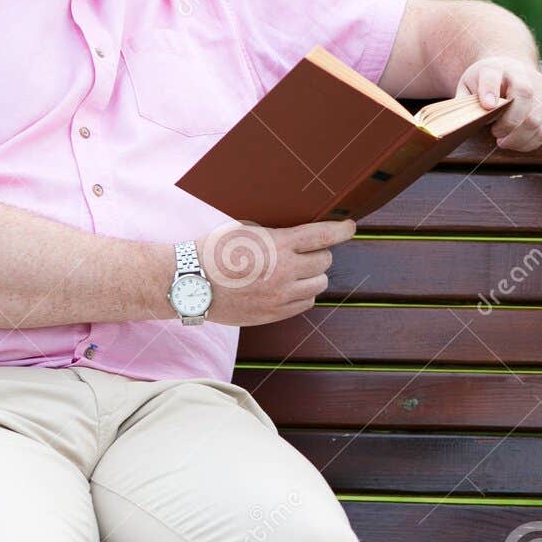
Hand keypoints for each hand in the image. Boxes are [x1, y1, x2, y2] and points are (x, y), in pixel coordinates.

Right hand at [194, 218, 355, 326]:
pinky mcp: (274, 314)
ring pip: (319, 284)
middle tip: (305, 251)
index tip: (350, 227)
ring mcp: (281, 295)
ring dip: (312, 275)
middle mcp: (285, 271)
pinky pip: (305, 303)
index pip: (322, 235)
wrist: (191, 282)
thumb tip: (302, 233)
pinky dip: (303, 294)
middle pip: (324, 261)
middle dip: (319, 253)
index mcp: (278, 244)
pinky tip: (288, 287)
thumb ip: (277, 233)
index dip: (341, 230)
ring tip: (295, 270)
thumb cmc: (215, 251)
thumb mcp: (247, 230)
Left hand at [456, 55, 541, 151]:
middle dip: (509, 123)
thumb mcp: (468, 86)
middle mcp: (523, 73)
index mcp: (495, 67)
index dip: (489, 90)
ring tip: (504, 142)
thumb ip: (465, 102)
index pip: (492, 76)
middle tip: (496, 134)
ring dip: (519, 137)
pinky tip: (517, 143)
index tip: (487, 106)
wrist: (509, 68)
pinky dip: (531, 141)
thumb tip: (463, 123)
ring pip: (537, 117)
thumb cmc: (485, 83)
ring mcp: (541, 85)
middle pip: (524, 97)